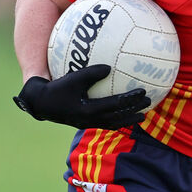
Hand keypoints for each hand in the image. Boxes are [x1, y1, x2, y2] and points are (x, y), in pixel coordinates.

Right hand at [13, 65, 150, 129]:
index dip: (130, 99)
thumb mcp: (73, 78)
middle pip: (119, 117)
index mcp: (89, 110)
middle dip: (135, 110)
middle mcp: (91, 120)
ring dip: (129, 118)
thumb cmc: (57, 88)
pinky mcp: (86, 123)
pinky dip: (119, 120)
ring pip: (114, 123)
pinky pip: (107, 123)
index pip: (116, 104)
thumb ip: (91, 73)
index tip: (143, 91)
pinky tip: (125, 114)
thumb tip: (109, 67)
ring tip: (143, 115)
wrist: (42, 104)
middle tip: (149, 102)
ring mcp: (89, 124)